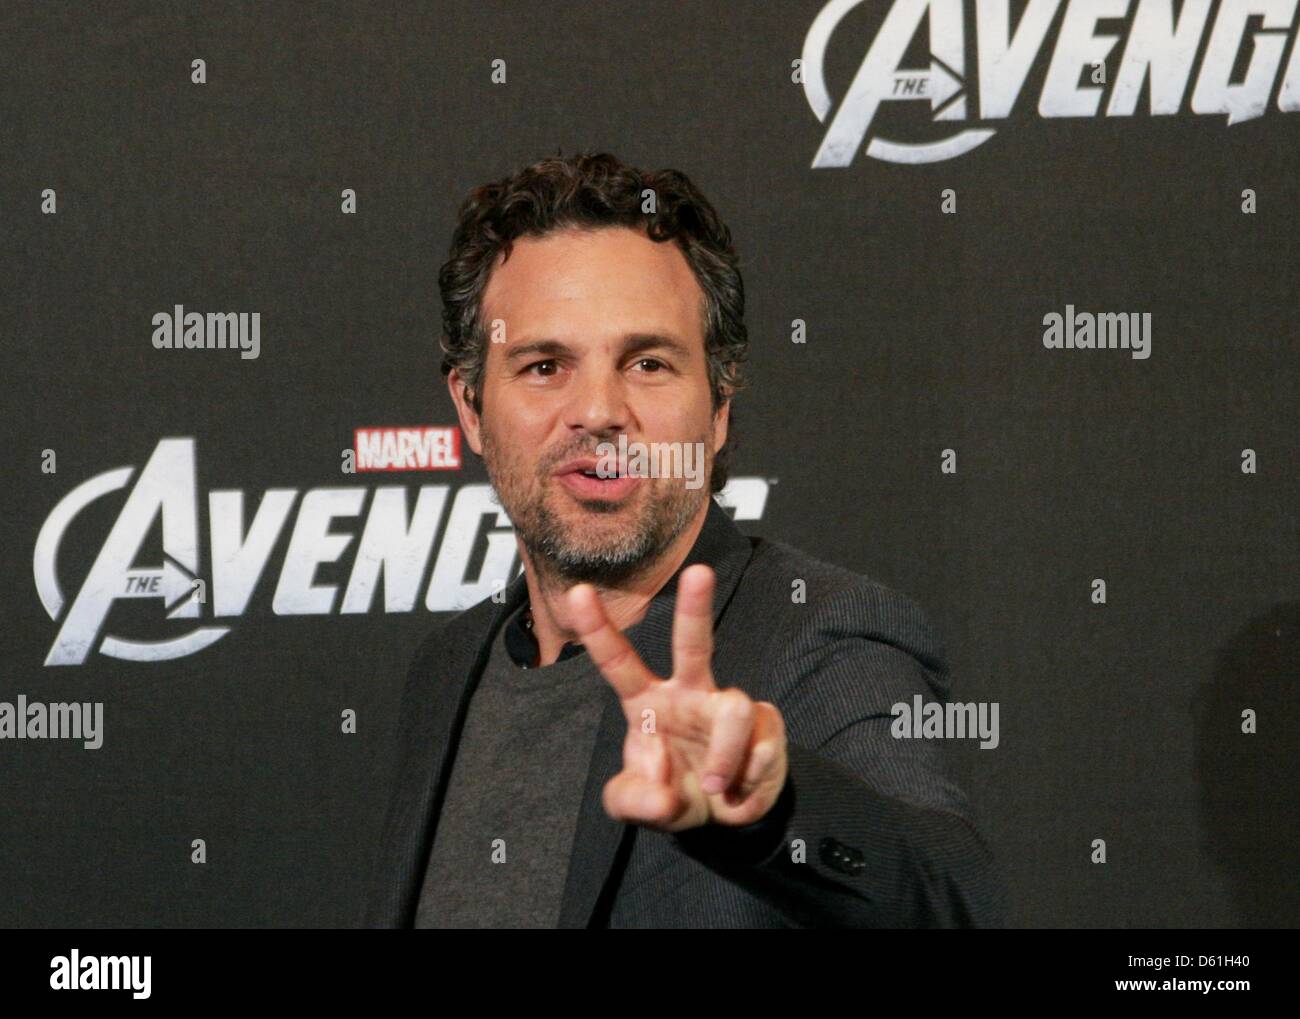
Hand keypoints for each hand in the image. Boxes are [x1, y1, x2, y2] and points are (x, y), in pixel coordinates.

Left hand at [565, 564, 788, 832]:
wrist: (721, 819)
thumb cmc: (669, 795)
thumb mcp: (633, 805)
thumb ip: (632, 801)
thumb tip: (661, 784)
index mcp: (648, 702)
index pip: (618, 662)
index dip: (598, 629)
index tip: (576, 593)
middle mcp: (689, 693)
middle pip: (694, 642)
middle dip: (696, 607)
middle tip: (699, 571)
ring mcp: (729, 706)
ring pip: (735, 711)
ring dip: (724, 760)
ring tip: (715, 787)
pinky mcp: (766, 724)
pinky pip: (762, 746)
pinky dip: (748, 781)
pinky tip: (739, 789)